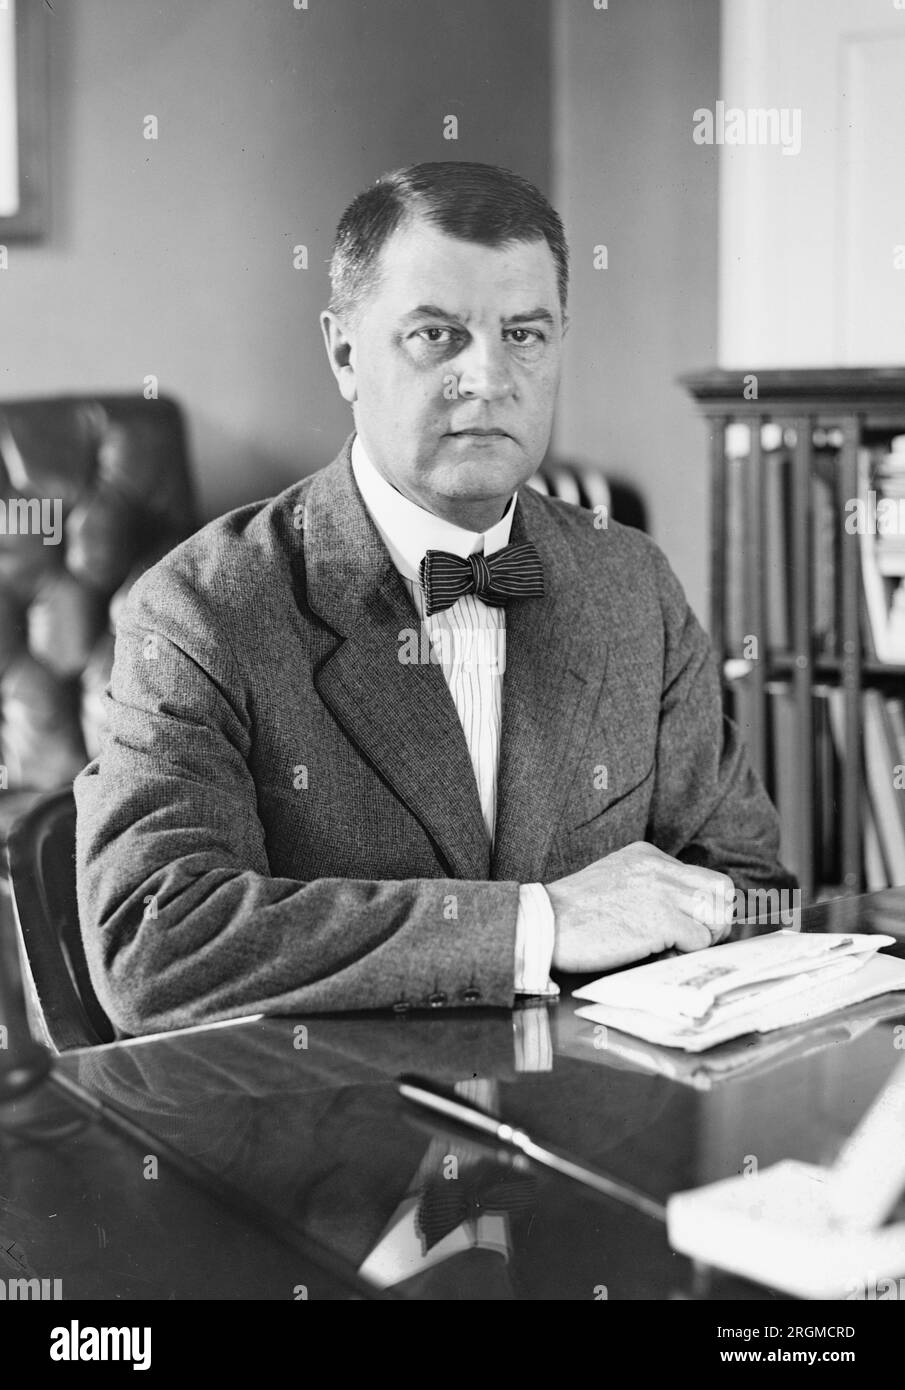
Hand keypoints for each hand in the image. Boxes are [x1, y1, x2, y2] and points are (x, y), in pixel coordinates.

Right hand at [546, 841, 735, 973]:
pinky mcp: (660, 920)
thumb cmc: (573, 912)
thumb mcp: (614, 880)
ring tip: (678, 948)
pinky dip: (686, 953)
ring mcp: (662, 892)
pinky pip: (700, 940)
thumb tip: (679, 913)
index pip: (703, 876)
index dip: (704, 906)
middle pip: (721, 890)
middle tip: (696, 940)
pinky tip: (660, 955)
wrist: (545, 923)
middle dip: (716, 920)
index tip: (692, 926)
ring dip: (704, 938)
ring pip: (718, 914)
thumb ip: (647, 886)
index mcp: (647, 855)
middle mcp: (659, 868)